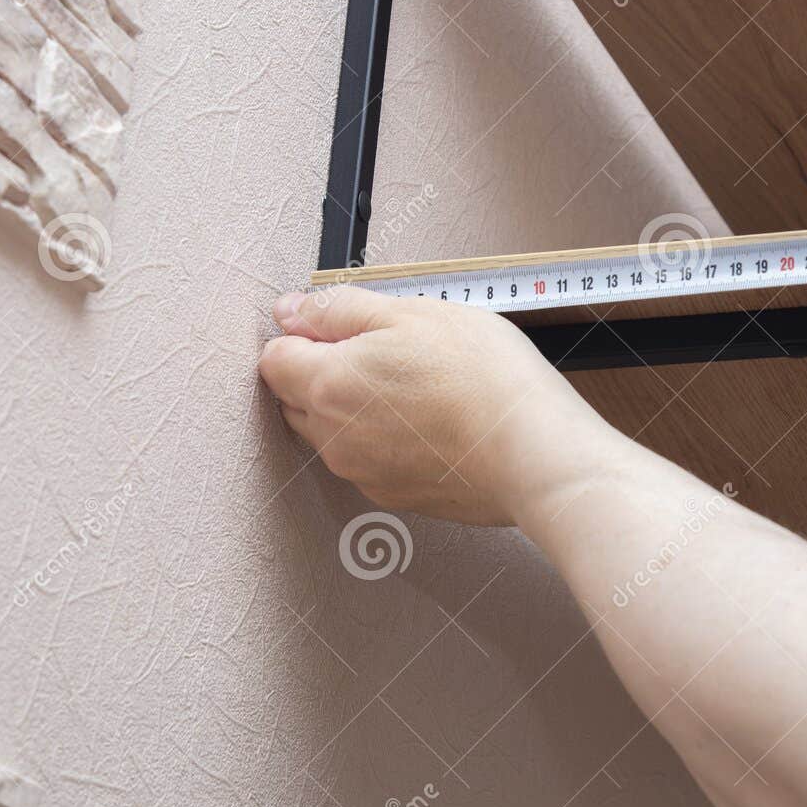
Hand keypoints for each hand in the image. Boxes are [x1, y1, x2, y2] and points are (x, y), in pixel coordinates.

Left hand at [259, 284, 610, 524]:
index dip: (302, 334)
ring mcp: (364, 473)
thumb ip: (338, 310)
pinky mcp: (396, 496)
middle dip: (322, 371)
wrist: (533, 454)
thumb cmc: (482, 378)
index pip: (273, 358)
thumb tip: (290, 311)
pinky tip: (430, 420)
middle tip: (384, 350)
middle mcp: (334, 438)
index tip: (341, 324)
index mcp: (327, 385)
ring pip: (333, 432)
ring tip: (415, 385)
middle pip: (297, 399)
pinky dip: (386, 439)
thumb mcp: (410, 312)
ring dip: (355, 407)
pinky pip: (370, 460)